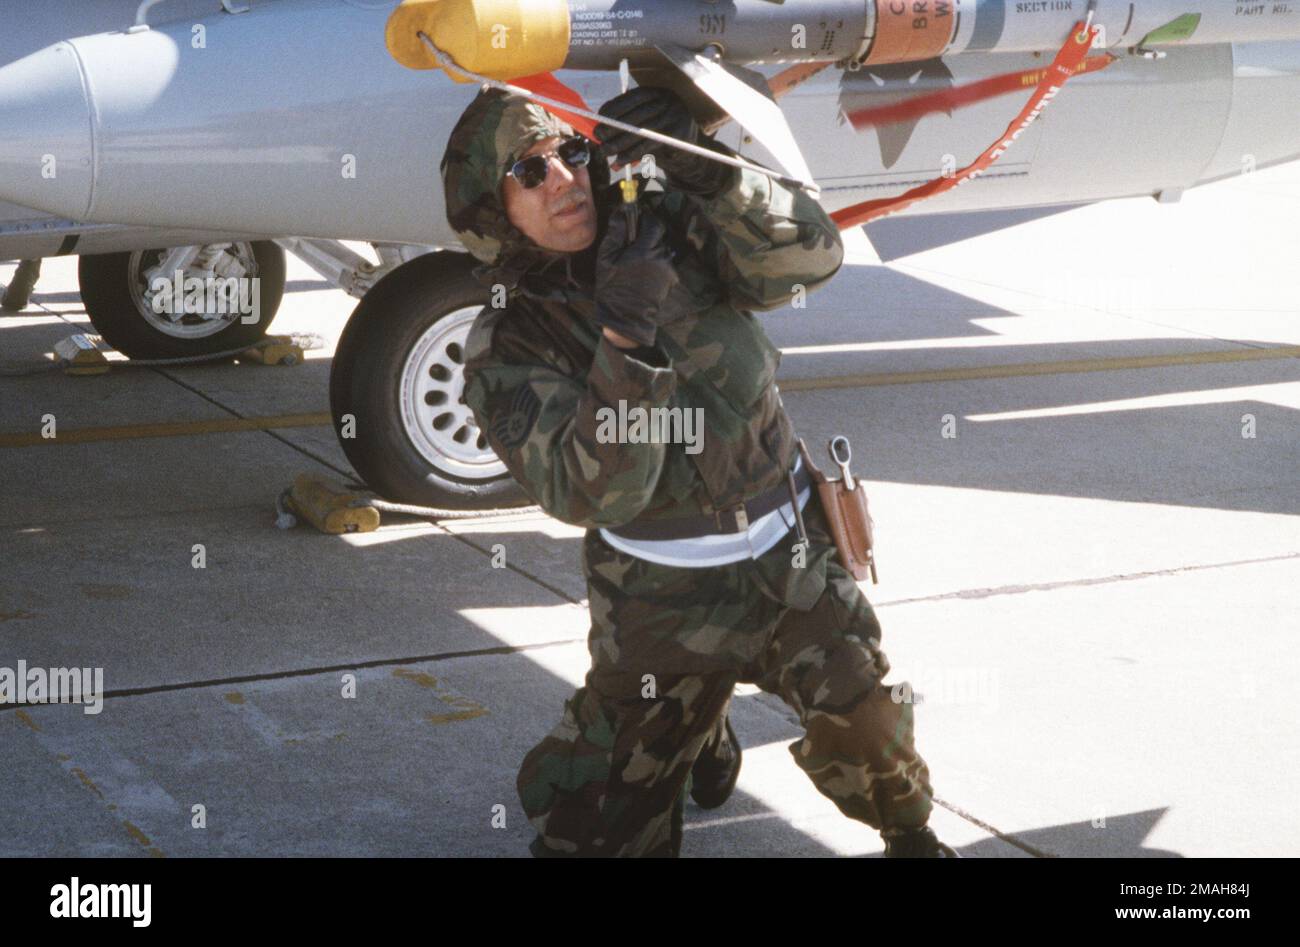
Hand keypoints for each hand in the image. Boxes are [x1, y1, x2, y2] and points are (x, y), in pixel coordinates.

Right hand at [593, 203, 681, 347]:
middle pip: (659, 236)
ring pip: (662, 248)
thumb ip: (616, 233)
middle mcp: (661, 257)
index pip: (654, 223)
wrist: (626, 318)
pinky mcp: (671, 279)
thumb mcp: (607, 259)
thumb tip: (622, 211)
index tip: (634, 224)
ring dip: (651, 249)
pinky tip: (642, 272)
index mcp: (646, 250)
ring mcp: (668, 269)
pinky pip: (664, 262)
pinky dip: (655, 262)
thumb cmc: (613, 288)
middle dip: (647, 236)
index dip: (644, 220)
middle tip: (632, 246)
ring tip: (635, 262)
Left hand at [594, 86, 732, 196]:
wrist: (689, 154)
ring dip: (619, 144)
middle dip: (612, 128)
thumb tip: (599, 129)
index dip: (613, 109)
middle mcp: (668, 100)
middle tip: (598, 140)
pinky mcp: (679, 134)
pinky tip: (620, 161)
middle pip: (634, 115)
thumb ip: (626, 122)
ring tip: (606, 153)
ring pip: (640, 131)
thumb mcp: (645, 124)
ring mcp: (675, 116)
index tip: (598, 121)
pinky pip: (649, 145)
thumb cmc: (660, 137)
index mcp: (657, 92)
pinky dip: (631, 154)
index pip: (631, 98)